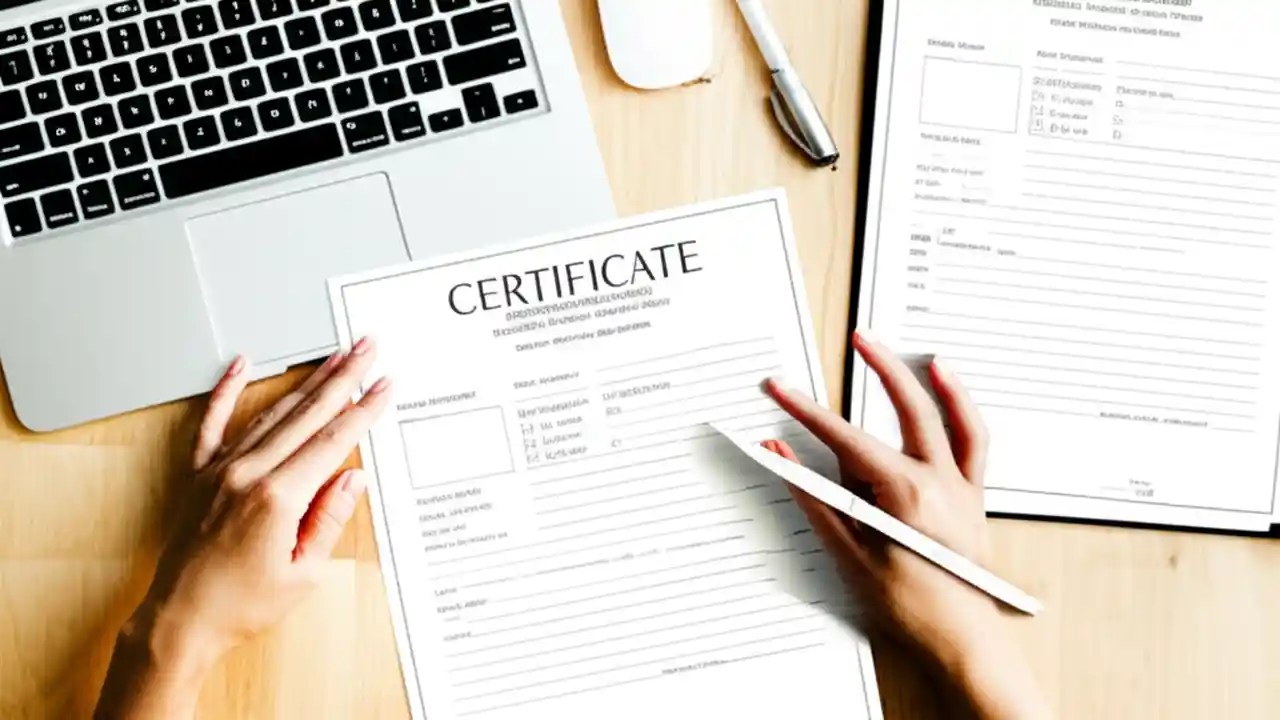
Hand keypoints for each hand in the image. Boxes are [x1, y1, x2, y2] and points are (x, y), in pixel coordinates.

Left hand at [95, 339, 390, 719]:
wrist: (180, 621)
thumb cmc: (240, 605)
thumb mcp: (303, 571)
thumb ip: (328, 520)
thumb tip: (352, 480)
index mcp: (278, 498)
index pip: (333, 442)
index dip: (363, 411)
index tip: (384, 387)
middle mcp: (248, 474)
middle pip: (307, 415)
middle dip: (343, 378)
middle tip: (366, 349)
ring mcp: (220, 470)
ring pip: (272, 413)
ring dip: (306, 383)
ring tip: (332, 358)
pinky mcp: (199, 475)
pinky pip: (213, 423)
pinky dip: (226, 391)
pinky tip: (241, 366)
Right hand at [763, 333, 1047, 719]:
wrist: (959, 637)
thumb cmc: (908, 605)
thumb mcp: (848, 553)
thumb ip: (814, 498)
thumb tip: (782, 458)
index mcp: (904, 495)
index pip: (845, 438)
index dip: (806, 411)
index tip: (781, 390)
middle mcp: (938, 481)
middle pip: (906, 408)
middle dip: (878, 367)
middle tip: (857, 339)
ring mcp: (960, 485)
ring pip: (948, 416)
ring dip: (926, 379)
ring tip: (912, 350)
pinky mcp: (971, 494)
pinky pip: (974, 440)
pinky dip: (963, 409)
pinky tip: (950, 387)